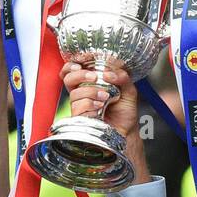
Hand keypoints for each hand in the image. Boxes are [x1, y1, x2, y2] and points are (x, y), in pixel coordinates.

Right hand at [60, 62, 149, 182]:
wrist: (127, 131)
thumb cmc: (125, 112)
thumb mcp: (129, 90)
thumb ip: (122, 76)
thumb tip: (107, 73)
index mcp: (90, 83)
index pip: (72, 71)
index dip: (70, 66)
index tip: (79, 64)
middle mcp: (82, 93)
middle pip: (68, 79)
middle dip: (79, 75)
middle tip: (94, 76)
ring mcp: (79, 106)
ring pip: (75, 93)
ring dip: (91, 92)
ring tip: (105, 97)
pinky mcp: (79, 118)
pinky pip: (78, 106)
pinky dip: (90, 104)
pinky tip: (100, 108)